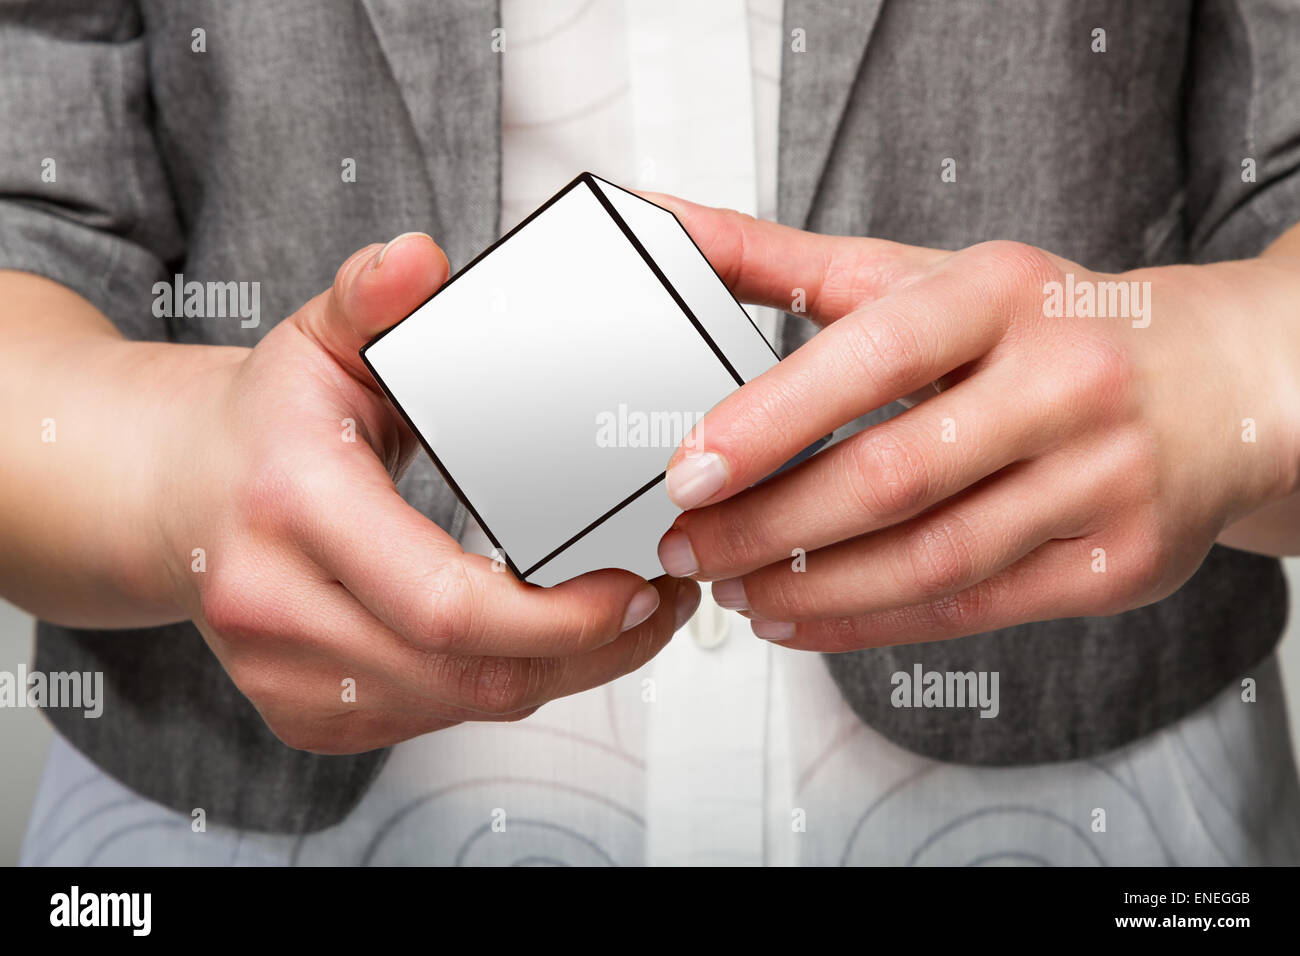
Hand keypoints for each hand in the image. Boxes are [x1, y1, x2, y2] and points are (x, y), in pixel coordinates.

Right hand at [152, 234, 698, 750]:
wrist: (178, 498)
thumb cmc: (266, 421)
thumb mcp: (319, 340)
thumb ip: (370, 295)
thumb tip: (418, 259)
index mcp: (292, 509)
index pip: (445, 604)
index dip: (558, 616)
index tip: (635, 586)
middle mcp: (277, 611)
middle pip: (470, 676)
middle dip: (587, 652)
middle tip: (657, 604)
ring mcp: (288, 679)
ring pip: (463, 708)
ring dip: (560, 673)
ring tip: (624, 620)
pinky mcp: (308, 715)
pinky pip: (435, 721)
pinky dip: (504, 686)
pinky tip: (545, 643)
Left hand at [649, 197, 1299, 649]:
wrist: (1216, 385)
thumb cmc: (1045, 330)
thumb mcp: (929, 278)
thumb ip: (789, 263)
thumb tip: (668, 227)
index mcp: (1005, 296)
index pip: (875, 357)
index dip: (772, 421)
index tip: (690, 471)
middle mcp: (1064, 383)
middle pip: (895, 476)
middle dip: (771, 527)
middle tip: (689, 546)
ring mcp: (1101, 480)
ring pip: (931, 559)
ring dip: (811, 588)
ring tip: (734, 587)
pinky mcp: (1116, 563)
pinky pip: (971, 608)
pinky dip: (870, 623)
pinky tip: (802, 617)